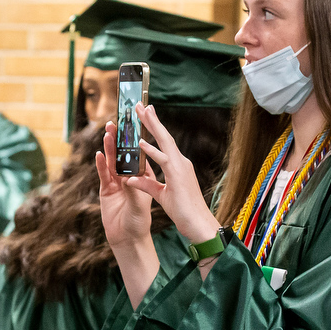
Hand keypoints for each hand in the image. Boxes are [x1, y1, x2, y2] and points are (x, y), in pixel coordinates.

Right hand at [96, 120, 154, 248]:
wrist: (127, 239)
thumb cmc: (139, 222)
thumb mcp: (139, 204)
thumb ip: (134, 190)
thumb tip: (129, 177)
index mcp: (145, 177)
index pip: (141, 155)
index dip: (139, 140)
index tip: (135, 125)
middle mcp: (131, 178)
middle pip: (124, 154)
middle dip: (120, 139)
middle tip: (116, 123)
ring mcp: (117, 183)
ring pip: (113, 162)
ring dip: (110, 148)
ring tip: (107, 133)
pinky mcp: (106, 190)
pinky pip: (104, 175)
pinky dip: (101, 165)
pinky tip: (98, 155)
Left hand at [127, 104, 219, 243]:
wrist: (198, 224)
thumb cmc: (184, 211)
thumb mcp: (161, 195)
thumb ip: (147, 185)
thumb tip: (132, 178)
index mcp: (178, 166)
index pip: (164, 142)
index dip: (154, 127)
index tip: (146, 114)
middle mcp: (180, 162)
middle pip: (164, 136)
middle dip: (152, 120)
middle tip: (140, 104)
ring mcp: (181, 168)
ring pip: (165, 142)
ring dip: (152, 127)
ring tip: (141, 112)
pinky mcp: (178, 177)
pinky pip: (163, 161)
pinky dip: (152, 151)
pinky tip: (141, 142)